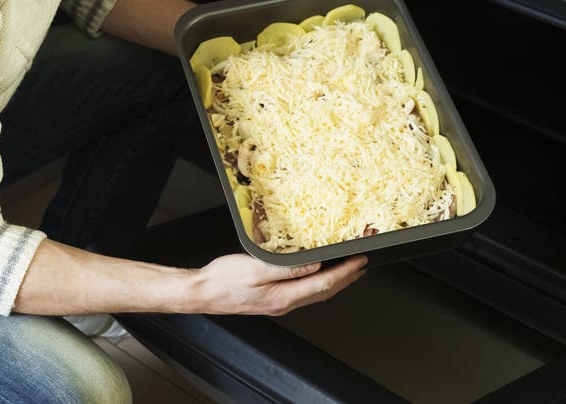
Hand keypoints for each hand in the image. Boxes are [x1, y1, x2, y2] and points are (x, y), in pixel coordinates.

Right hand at [190, 252, 366, 316]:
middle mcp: (284, 302)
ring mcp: (278, 302)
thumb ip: (287, 267)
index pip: (323, 285)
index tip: (359, 262)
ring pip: (314, 293)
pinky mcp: (271, 297)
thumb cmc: (224, 280)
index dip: (344, 273)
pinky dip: (317, 281)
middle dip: (346, 279)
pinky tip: (316, 274)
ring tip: (346, 270)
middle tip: (361, 266)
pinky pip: (303, 291)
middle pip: (323, 293)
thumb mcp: (255, 268)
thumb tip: (314, 265)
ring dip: (334, 281)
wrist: (203, 292)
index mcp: (283, 296)